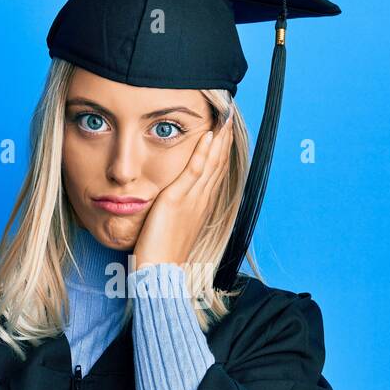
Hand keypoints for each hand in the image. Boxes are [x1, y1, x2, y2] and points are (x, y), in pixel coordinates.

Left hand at [131, 118, 233, 271]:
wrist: (160, 272)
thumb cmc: (163, 254)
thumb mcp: (175, 227)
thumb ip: (179, 211)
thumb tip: (176, 202)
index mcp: (202, 206)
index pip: (216, 172)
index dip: (222, 151)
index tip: (225, 132)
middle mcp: (202, 201)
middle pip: (219, 163)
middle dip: (225, 139)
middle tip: (230, 117)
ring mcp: (192, 200)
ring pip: (211, 163)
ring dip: (219, 139)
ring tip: (225, 118)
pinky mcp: (177, 201)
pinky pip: (194, 171)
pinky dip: (203, 152)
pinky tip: (208, 135)